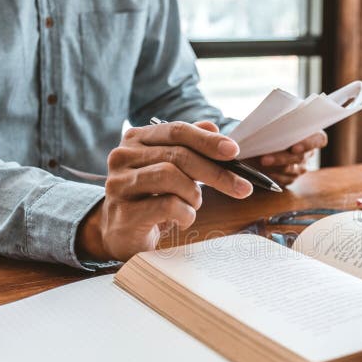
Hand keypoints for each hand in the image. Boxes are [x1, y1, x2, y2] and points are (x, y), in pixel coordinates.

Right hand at [76, 121, 252, 261]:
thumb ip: (187, 147)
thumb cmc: (149, 199)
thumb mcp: (169, 170)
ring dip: (194, 194)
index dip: (208, 140)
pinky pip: (167, 205)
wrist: (119, 234)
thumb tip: (213, 126)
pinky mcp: (123, 212)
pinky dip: (185, 214)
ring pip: (170, 176)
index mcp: (136, 140)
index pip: (177, 131)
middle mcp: (122, 156)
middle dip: (216, 172)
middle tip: (242, 188)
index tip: (234, 151)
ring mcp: (119, 184)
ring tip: (194, 206)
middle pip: (178, 155)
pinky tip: (182, 220)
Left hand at [244, 131, 326, 186]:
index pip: (319, 140)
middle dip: (281, 158)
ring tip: (260, 163)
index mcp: (312, 135)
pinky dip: (274, 176)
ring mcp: (301, 166)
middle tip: (264, 159)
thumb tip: (265, 131)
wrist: (262, 139)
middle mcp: (309, 152)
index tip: (294, 148)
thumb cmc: (271, 127)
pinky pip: (286, 180)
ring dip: (275, 168)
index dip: (309, 144)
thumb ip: (277, 126)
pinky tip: (264, 172)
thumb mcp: (276, 122)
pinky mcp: (292, 177)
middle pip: (300, 157)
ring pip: (292, 170)